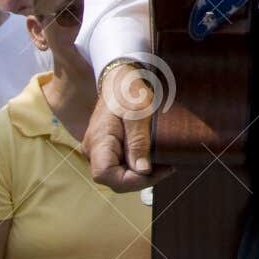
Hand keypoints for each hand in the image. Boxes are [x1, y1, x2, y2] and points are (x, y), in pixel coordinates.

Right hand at [83, 60, 165, 193]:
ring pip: (117, 174)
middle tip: (166, 168)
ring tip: (163, 164)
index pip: (105, 175)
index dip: (130, 180)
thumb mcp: (138, 114)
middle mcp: (93, 150)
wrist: (120, 78)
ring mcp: (98, 150)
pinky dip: (136, 166)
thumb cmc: (128, 92)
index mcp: (97, 141)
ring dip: (140, 174)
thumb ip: (138, 143)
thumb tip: (143, 171)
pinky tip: (153, 160)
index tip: (155, 172)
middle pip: (113, 179)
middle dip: (139, 179)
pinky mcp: (107, 149)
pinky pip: (120, 165)